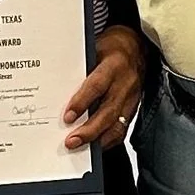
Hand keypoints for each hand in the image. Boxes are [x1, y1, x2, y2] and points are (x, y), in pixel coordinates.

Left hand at [64, 25, 142, 151]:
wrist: (136, 47)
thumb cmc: (111, 48)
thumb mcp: (93, 49)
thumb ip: (80, 68)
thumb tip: (58, 88)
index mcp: (114, 65)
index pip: (97, 85)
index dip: (82, 102)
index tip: (68, 116)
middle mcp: (125, 83)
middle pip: (108, 111)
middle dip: (89, 130)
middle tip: (71, 141)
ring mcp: (132, 98)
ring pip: (117, 124)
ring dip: (98, 139)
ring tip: (80, 148)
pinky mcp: (134, 108)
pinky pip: (123, 128)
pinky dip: (108, 140)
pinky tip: (95, 145)